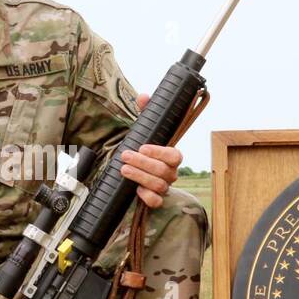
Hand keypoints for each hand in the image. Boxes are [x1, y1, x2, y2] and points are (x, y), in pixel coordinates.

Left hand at [118, 92, 181, 208]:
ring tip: (123, 168)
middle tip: (124, 155)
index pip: (175, 155)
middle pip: (163, 170)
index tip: (142, 147)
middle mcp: (171, 172)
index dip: (160, 152)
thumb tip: (143, 96)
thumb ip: (145, 113)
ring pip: (158, 185)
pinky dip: (147, 197)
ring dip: (139, 176)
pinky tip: (135, 190)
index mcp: (171, 156)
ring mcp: (165, 186)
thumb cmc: (143, 150)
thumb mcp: (144, 130)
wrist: (139, 172)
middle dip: (142, 163)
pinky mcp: (156, 199)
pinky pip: (156, 202)